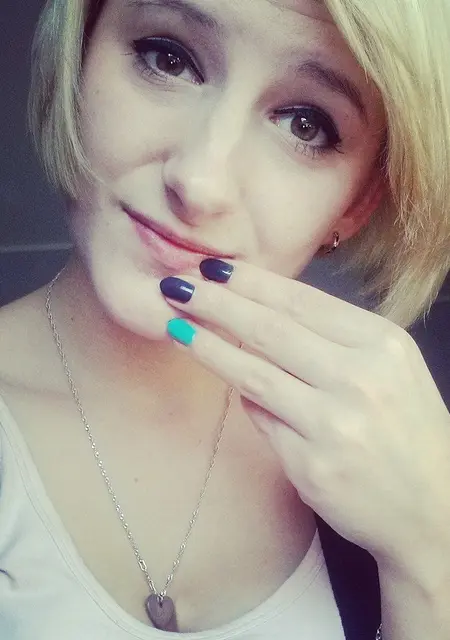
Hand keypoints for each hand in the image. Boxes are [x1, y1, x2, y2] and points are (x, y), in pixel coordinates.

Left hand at [160, 261, 449, 579]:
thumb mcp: (390, 367)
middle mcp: (358, 379)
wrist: (435, 509)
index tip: (213, 268)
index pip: (301, 301)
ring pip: (252, 373)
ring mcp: (333, 425)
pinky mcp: (310, 466)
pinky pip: (261, 419)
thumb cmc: (408, 429)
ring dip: (206, 346)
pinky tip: (228, 380)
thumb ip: (334, 340)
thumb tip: (262, 316)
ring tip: (175, 325)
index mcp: (382, 344)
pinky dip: (243, 397)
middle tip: (176, 285)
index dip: (250, 282)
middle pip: (269, 330)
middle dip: (215, 303)